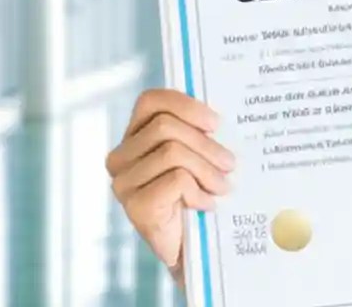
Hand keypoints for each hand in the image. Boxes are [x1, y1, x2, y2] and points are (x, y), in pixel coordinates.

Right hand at [104, 88, 235, 285]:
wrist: (193, 248)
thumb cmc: (198, 195)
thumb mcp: (199, 157)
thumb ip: (200, 133)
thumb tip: (224, 116)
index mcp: (135, 137)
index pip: (151, 101)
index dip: (185, 105)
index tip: (216, 122)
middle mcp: (121, 158)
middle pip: (165, 127)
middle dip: (206, 144)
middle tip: (230, 163)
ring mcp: (124, 183)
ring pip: (172, 152)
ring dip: (208, 169)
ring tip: (223, 186)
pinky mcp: (135, 206)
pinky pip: (176, 180)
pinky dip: (199, 191)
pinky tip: (206, 204)